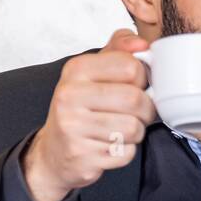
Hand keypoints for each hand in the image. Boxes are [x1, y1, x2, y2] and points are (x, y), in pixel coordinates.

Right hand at [20, 29, 157, 200]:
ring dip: (136, 132)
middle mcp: (69, 96)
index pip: (130, 66)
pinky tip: (109, 145)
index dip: (143, 78)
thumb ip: (120, 49)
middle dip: (146, 109)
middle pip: (135, 99)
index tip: (135, 85)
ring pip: (133, 128)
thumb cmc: (80, 107)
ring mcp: (72, 127)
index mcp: (76, 69)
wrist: (54, 150)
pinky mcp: (81, 156)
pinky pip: (125, 153)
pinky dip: (125, 151)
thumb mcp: (95, 70)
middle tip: (138, 112)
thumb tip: (142, 44)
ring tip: (121, 129)